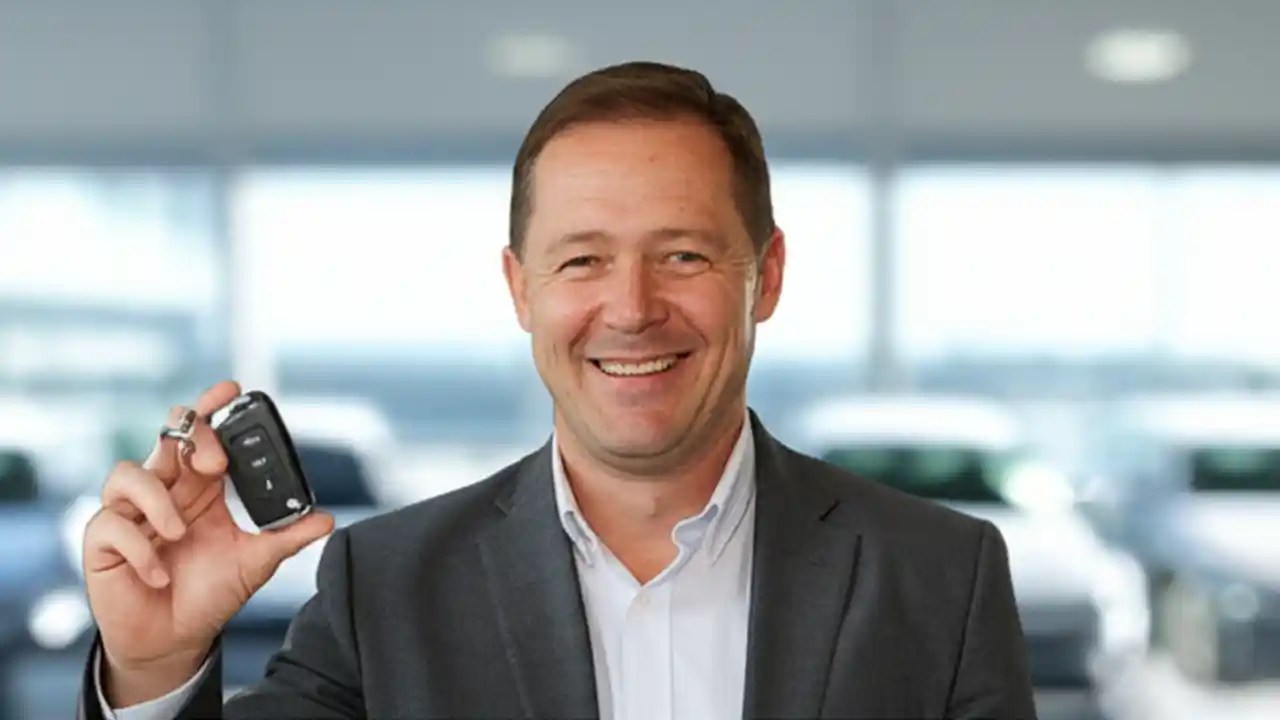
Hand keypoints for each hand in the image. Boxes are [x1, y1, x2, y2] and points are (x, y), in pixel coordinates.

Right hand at [83, 380, 334, 705]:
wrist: (175, 640)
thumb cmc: (209, 593)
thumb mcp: (256, 563)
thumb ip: (287, 538)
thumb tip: (326, 518)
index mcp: (200, 487)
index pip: (201, 434)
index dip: (211, 409)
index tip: (231, 390)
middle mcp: (165, 492)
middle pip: (165, 438)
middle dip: (188, 437)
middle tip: (214, 462)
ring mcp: (130, 514)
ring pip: (126, 474)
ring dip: (157, 499)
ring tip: (182, 531)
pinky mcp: (103, 543)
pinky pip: (110, 525)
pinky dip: (140, 547)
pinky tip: (160, 573)